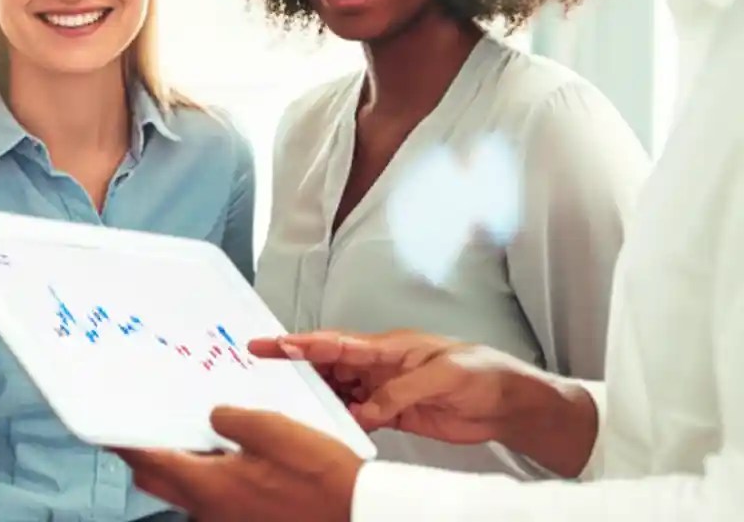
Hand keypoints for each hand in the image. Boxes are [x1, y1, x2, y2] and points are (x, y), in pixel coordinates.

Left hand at [114, 407, 362, 521]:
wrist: (360, 517)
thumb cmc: (323, 482)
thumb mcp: (275, 431)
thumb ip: (233, 419)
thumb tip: (213, 416)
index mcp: (209, 487)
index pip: (150, 462)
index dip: (126, 443)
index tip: (110, 429)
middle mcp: (211, 512)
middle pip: (160, 482)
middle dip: (149, 457)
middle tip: (151, 430)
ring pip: (188, 494)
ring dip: (186, 469)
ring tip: (203, 439)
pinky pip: (215, 503)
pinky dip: (214, 481)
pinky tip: (236, 463)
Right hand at [250, 330, 597, 476]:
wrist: (509, 404)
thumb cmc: (483, 373)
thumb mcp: (442, 376)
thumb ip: (399, 392)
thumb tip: (365, 410)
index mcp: (388, 347)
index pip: (336, 344)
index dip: (303, 344)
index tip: (272, 344)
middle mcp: (380, 366)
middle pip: (328, 366)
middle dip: (296, 367)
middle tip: (262, 372)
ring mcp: (385, 390)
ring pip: (339, 390)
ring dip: (317, 395)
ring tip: (288, 403)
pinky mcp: (394, 413)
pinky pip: (358, 415)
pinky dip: (340, 420)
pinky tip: (327, 428)